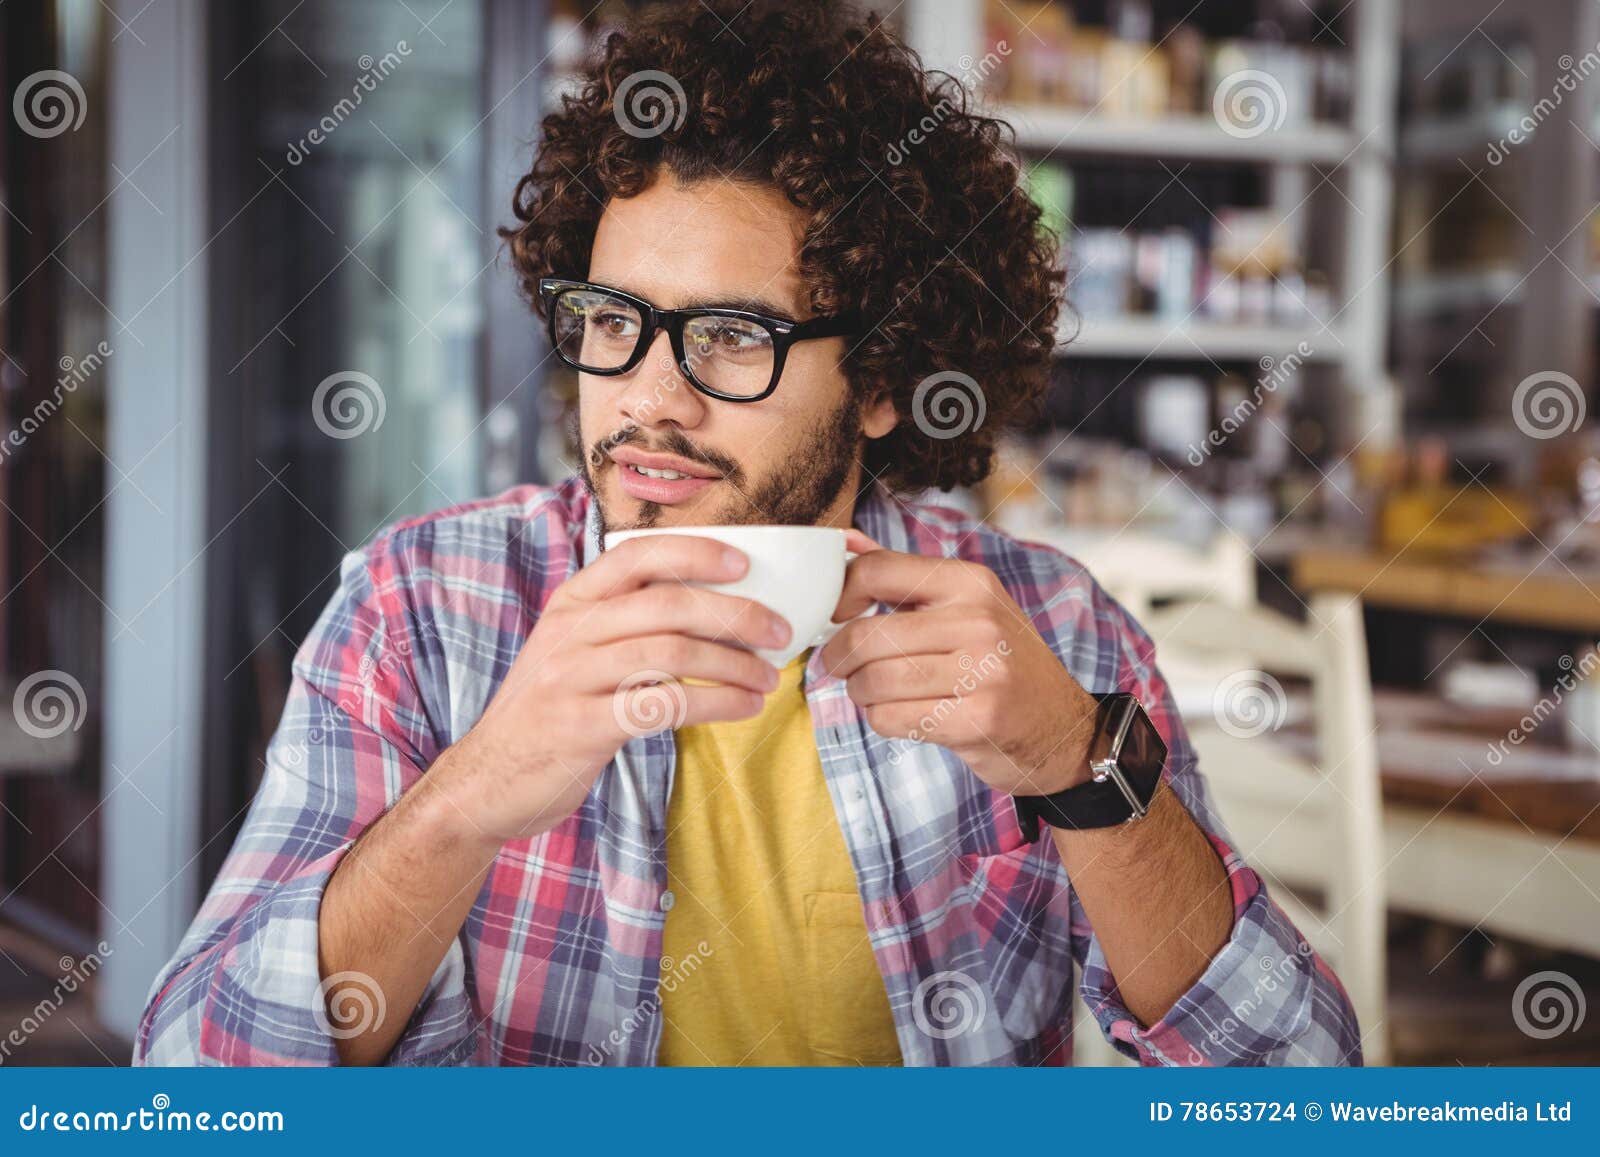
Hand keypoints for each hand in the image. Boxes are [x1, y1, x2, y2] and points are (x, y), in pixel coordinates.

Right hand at [436, 534, 789, 844]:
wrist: (484, 783)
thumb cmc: (549, 713)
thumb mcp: (573, 653)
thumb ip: (625, 626)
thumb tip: (713, 610)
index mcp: (571, 603)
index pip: (637, 555)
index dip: (695, 552)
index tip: (744, 563)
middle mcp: (569, 631)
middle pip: (667, 603)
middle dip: (735, 614)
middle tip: (779, 632)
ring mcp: (571, 678)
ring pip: (671, 652)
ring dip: (733, 665)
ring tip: (768, 679)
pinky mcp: (581, 727)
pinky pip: (663, 705)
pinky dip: (715, 703)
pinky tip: (742, 709)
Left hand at [817, 530, 1098, 797]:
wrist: (1061, 725)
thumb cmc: (998, 659)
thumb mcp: (964, 605)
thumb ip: (900, 575)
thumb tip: (842, 541)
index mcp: (970, 581)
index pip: (875, 570)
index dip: (840, 596)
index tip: (837, 617)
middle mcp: (978, 620)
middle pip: (866, 635)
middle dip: (839, 657)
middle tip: (839, 666)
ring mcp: (982, 672)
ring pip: (874, 682)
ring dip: (859, 694)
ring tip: (873, 693)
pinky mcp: (977, 721)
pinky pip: (891, 719)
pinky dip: (881, 720)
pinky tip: (901, 715)